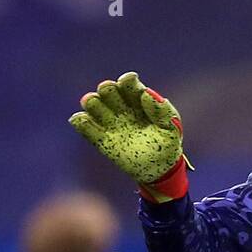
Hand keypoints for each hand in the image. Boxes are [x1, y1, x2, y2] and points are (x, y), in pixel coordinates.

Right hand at [69, 71, 190, 201]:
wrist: (160, 170)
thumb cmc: (167, 144)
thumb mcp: (171, 128)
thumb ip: (161, 110)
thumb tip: (147, 93)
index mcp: (138, 100)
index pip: (128, 84)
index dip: (127, 81)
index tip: (129, 82)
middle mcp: (121, 108)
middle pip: (107, 90)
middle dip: (106, 89)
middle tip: (109, 95)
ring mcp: (110, 123)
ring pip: (93, 104)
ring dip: (91, 101)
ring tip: (92, 104)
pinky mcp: (102, 140)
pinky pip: (85, 127)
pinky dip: (81, 122)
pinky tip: (83, 120)